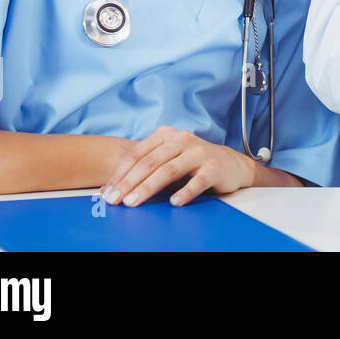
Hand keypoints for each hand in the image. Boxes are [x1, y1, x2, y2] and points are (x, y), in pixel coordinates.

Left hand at [101, 125, 256, 207]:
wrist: (231, 165)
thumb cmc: (192, 164)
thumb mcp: (168, 159)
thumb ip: (147, 167)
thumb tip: (114, 189)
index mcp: (166, 135)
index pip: (137, 154)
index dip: (120, 173)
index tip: (107, 192)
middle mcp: (182, 139)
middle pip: (150, 162)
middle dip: (129, 182)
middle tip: (115, 200)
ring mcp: (199, 152)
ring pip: (169, 170)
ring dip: (148, 188)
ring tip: (133, 202)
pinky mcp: (215, 167)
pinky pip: (198, 181)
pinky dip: (185, 192)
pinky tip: (175, 202)